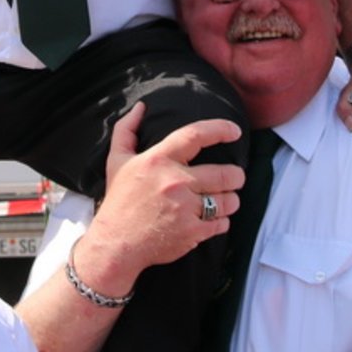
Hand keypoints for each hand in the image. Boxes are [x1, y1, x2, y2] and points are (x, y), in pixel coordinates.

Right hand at [79, 104, 243, 295]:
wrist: (115, 244)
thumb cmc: (118, 201)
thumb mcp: (116, 161)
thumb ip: (126, 129)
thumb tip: (141, 107)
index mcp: (158, 160)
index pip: (196, 135)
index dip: (220, 129)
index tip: (235, 131)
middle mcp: (175, 181)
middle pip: (225, 173)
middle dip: (236, 175)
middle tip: (234, 177)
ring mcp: (185, 208)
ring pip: (228, 200)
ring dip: (231, 200)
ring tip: (226, 199)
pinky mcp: (192, 232)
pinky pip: (222, 223)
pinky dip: (222, 221)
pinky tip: (212, 219)